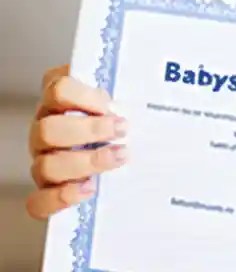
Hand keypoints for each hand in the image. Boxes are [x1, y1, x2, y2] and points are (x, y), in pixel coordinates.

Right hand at [25, 65, 128, 219]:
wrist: (118, 162)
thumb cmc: (120, 126)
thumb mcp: (123, 104)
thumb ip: (123, 96)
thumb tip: (141, 93)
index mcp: (59, 105)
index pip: (57, 90)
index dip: (81, 95)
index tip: (108, 105)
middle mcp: (45, 133)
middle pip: (48, 130)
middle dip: (88, 130)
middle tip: (122, 130)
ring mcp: (43, 163)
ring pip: (46, 166)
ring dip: (85, 163)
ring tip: (119, 157)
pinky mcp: (45, 193)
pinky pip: (39, 201)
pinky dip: (62, 197)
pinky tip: (90, 189)